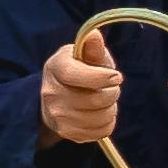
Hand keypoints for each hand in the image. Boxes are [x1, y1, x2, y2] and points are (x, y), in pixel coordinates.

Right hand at [35, 30, 127, 153]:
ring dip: (111, 108)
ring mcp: (57, 116)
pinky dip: (108, 123)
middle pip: (93, 100)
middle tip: (112, 87)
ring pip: (99, 118)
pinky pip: (100, 132)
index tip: (116, 76)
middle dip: (112, 92)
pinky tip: (102, 114)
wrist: (57, 97)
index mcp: (54, 68)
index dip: (100, 77)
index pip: (74, 75)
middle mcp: (50, 94)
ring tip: (106, 101)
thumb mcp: (84, 55)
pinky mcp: (66, 132)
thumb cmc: (78, 70)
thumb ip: (92, 48)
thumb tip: (94, 34)